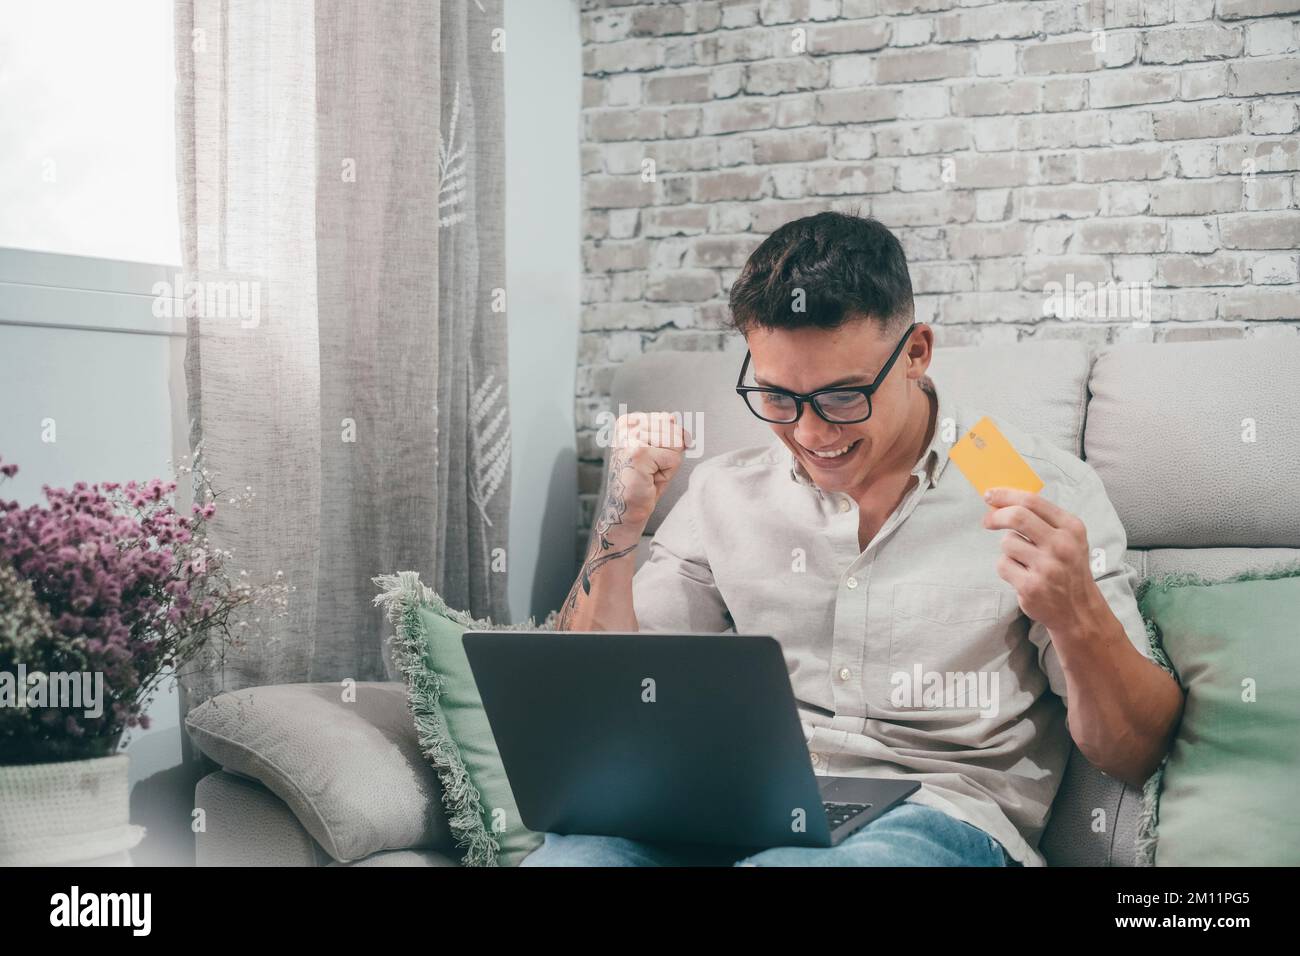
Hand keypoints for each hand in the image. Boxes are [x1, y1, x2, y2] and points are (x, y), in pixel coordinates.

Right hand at [603, 412, 692, 533]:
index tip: (651, 458)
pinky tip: (649, 479)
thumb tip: (677, 424)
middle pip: (674, 430)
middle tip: (651, 468)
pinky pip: (673, 458)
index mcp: (629, 422)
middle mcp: (627, 427)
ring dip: (668, 464)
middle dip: (670, 454)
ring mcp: (631, 439)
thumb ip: (670, 433)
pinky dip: (667, 473)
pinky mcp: (638, 453)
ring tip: (650, 473)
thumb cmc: (644, 481)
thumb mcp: (661, 451)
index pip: (668, 420)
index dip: (669, 443)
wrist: (628, 508)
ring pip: (676, 442)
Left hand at [980, 487, 1099, 633]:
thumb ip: (1042, 519)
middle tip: (987, 521)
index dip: (1006, 495)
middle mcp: (1061, 546)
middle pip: (1016, 517)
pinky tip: (1023, 576)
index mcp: (1071, 528)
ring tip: (1025, 562)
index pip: (1032, 501)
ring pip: (1007, 543)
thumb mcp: (1069, 539)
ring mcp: (1047, 567)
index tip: (989, 495)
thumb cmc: (1067, 569)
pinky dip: (1007, 568)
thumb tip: (1002, 501)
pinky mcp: (1031, 586)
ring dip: (1009, 550)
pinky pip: (1003, 565)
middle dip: (996, 516)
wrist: (1079, 611)